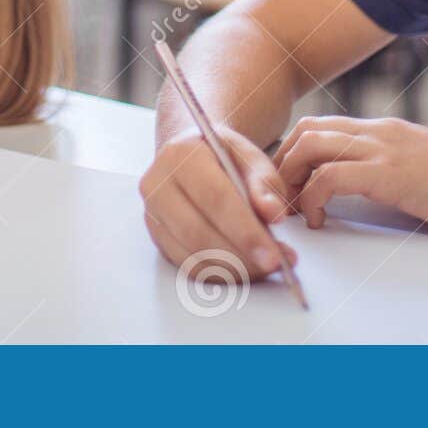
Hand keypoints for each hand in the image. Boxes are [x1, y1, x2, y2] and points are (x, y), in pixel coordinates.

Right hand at [138, 126, 296, 279]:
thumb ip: (265, 183)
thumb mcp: (250, 157)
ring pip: (192, 254)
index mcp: (180, 154)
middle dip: (240, 257)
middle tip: (275, 265)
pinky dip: (219, 273)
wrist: (192, 156)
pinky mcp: (156, 236)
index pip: (214, 198)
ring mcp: (152, 213)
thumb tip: (274, 214)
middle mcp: (157, 184)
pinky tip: (244, 269)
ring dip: (232, 269)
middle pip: (198, 232)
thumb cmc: (223, 156)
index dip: (245, 231)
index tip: (273, 255)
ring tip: (265, 266)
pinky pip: (187, 265)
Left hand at [274, 116, 427, 236]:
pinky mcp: (388, 174)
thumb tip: (367, 189)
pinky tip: (319, 221)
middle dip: (283, 163)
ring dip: (290, 178)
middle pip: (306, 130)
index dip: (294, 151)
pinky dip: (312, 198)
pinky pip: (329, 177)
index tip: (288, 183)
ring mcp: (382, 150)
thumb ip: (392, 169)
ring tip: (294, 209)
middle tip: (282, 198)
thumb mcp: (422, 168)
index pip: (321, 125)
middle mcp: (377, 133)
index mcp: (384, 131)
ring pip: (309, 145)